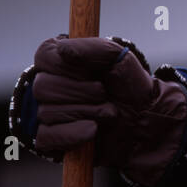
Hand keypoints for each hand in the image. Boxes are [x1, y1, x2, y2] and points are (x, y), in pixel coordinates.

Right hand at [24, 35, 186, 185]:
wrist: (144, 120)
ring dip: (86, 112)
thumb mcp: (118, 57)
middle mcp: (50, 83)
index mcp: (61, 59)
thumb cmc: (130, 85)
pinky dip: (74, 134)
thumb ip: (92, 48)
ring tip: (107, 112)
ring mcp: (48, 112)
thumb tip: (61, 49)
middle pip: (42, 87)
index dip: (67, 66)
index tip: (92, 71)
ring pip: (47, 112)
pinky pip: (46, 138)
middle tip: (104, 93)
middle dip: (81, 92)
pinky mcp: (52, 139)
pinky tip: (94, 130)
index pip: (43, 55)